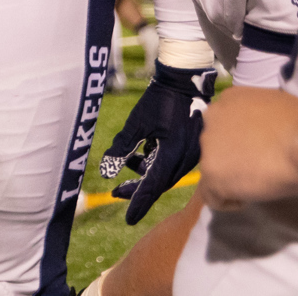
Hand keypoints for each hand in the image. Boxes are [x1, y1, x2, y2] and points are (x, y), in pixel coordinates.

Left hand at [100, 61, 217, 222]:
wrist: (186, 77)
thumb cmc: (161, 97)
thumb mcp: (138, 121)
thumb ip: (123, 147)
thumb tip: (106, 171)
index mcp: (174, 154)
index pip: (154, 187)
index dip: (139, 203)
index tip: (129, 220)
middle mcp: (186, 158)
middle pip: (159, 183)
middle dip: (138, 188)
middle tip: (116, 193)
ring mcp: (191, 152)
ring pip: (164, 172)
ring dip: (144, 172)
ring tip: (125, 163)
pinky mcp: (190, 145)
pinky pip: (171, 162)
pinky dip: (154, 160)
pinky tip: (140, 153)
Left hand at [198, 86, 297, 209]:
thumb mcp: (274, 108)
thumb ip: (258, 120)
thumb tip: (263, 135)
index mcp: (228, 100)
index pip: (223, 124)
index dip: (239, 141)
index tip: (257, 151)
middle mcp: (212, 119)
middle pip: (215, 145)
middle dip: (232, 158)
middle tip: (258, 168)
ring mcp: (208, 147)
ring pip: (213, 169)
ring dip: (231, 178)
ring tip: (257, 185)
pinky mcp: (212, 173)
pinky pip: (212, 195)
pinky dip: (228, 200)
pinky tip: (248, 199)